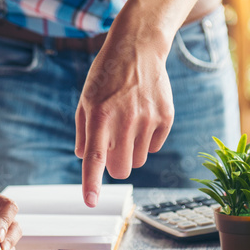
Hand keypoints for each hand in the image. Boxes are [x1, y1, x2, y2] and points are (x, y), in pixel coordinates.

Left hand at [74, 33, 173, 205]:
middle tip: (113, 148)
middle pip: (121, 169)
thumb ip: (83, 130)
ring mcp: (148, 119)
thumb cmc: (107, 75)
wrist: (139, 47)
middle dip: (115, 167)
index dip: (92, 183)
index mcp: (99, 115)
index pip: (95, 158)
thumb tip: (84, 157)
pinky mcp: (166, 117)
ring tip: (128, 125)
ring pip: (138, 160)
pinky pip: (154, 147)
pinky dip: (146, 140)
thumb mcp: (86, 98)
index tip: (90, 202)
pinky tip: (143, 118)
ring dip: (131, 151)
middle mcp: (124, 119)